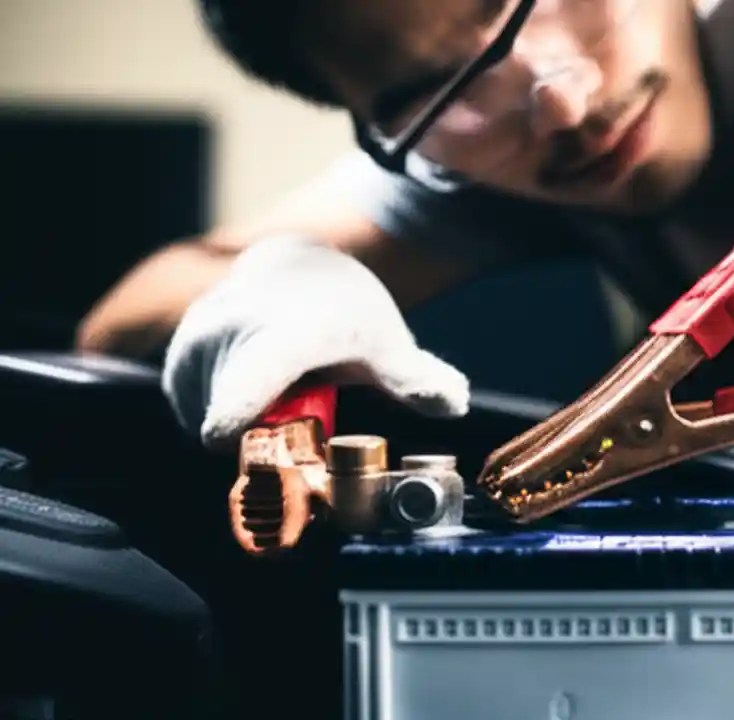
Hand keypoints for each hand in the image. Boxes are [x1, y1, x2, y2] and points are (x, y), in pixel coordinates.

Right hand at [162, 235, 468, 449]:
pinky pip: (192, 413)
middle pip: (232, 421)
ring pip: (210, 421)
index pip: (246, 383)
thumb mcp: (388, 344)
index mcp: (286, 333)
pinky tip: (253, 394)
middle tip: (301, 426)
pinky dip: (221, 416)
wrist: (296, 271)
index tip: (242, 447)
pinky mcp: (175, 359)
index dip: (238, 421)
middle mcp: (230, 330)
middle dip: (264, 440)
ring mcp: (196, 342)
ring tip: (280, 396)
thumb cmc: (347, 314)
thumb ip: (419, 379)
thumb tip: (453, 403)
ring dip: (245, 425)